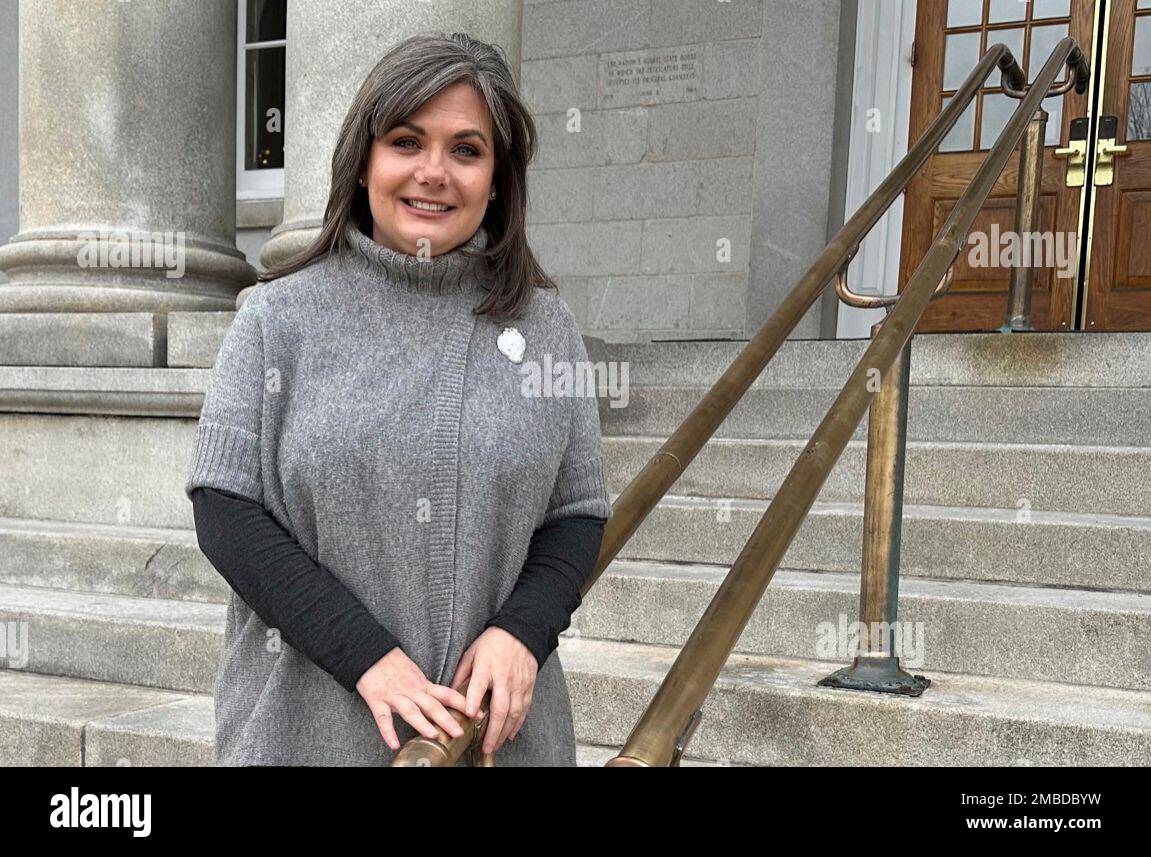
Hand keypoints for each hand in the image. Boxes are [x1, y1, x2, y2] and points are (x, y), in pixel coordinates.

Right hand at [356, 647, 470, 751]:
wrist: (370, 651)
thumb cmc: (394, 665)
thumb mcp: (416, 675)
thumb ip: (428, 690)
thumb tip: (445, 704)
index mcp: (423, 685)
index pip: (447, 694)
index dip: (463, 704)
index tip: (479, 713)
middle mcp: (411, 690)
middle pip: (432, 705)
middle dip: (447, 719)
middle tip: (460, 732)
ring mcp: (394, 696)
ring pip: (410, 711)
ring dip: (422, 723)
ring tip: (433, 735)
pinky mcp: (377, 700)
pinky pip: (383, 718)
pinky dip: (388, 732)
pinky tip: (394, 744)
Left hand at [450, 627, 538, 754]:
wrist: (521, 632)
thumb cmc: (493, 642)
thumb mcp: (472, 652)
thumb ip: (461, 674)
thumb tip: (450, 694)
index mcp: (487, 667)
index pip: (479, 685)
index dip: (474, 700)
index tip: (470, 715)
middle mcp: (504, 678)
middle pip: (500, 707)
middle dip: (492, 730)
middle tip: (485, 747)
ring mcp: (518, 684)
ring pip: (513, 713)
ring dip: (504, 732)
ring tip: (495, 746)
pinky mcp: (528, 686)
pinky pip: (524, 709)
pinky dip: (518, 724)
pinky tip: (510, 735)